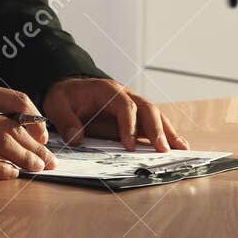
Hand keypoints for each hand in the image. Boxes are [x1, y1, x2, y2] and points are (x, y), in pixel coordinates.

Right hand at [0, 82, 55, 179]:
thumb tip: (20, 123)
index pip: (18, 101)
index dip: (36, 120)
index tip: (43, 136)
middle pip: (14, 127)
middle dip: (36, 146)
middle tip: (48, 161)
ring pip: (3, 144)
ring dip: (24, 159)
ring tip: (36, 169)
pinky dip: (0, 170)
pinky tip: (10, 175)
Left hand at [43, 77, 188, 150]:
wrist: (70, 87)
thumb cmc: (65, 95)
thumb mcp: (56, 103)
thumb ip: (65, 119)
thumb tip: (77, 138)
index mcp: (107, 90)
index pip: (124, 105)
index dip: (129, 125)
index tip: (129, 145)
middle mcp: (125, 95)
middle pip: (147, 108)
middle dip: (157, 129)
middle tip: (163, 150)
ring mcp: (133, 105)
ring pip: (156, 115)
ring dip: (169, 132)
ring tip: (181, 150)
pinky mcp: (136, 116)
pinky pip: (154, 123)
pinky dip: (167, 134)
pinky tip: (179, 146)